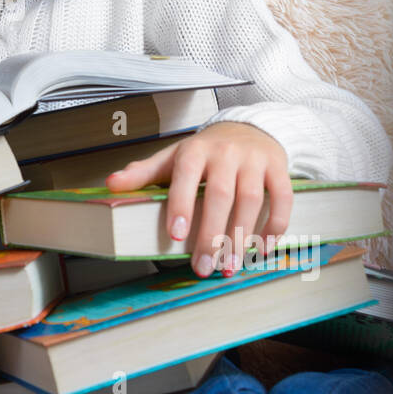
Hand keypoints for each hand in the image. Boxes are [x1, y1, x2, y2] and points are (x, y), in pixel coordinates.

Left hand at [104, 121, 293, 276]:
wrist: (249, 127)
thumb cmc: (205, 151)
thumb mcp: (173, 157)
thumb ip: (144, 173)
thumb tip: (110, 185)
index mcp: (195, 150)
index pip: (186, 176)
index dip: (181, 205)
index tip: (175, 235)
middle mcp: (226, 152)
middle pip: (219, 194)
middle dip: (211, 233)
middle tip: (203, 266)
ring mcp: (254, 159)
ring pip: (252, 199)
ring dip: (242, 236)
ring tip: (231, 265)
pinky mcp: (279, 167)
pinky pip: (282, 198)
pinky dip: (275, 226)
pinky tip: (263, 248)